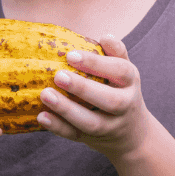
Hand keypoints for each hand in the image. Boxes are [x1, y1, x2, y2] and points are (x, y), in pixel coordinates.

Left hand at [36, 34, 150, 161]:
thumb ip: (115, 52)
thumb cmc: (121, 90)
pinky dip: (58, 127)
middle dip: (83, 88)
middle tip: (58, 75)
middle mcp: (125, 106)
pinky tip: (42, 116)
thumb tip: (105, 36)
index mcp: (130, 83)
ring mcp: (110, 126)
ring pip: (91, 123)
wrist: (132, 133)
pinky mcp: (93, 140)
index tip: (71, 55)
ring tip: (45, 94)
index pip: (120, 71)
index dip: (97, 63)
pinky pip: (76, 135)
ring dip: (67, 110)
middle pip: (109, 100)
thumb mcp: (124, 71)